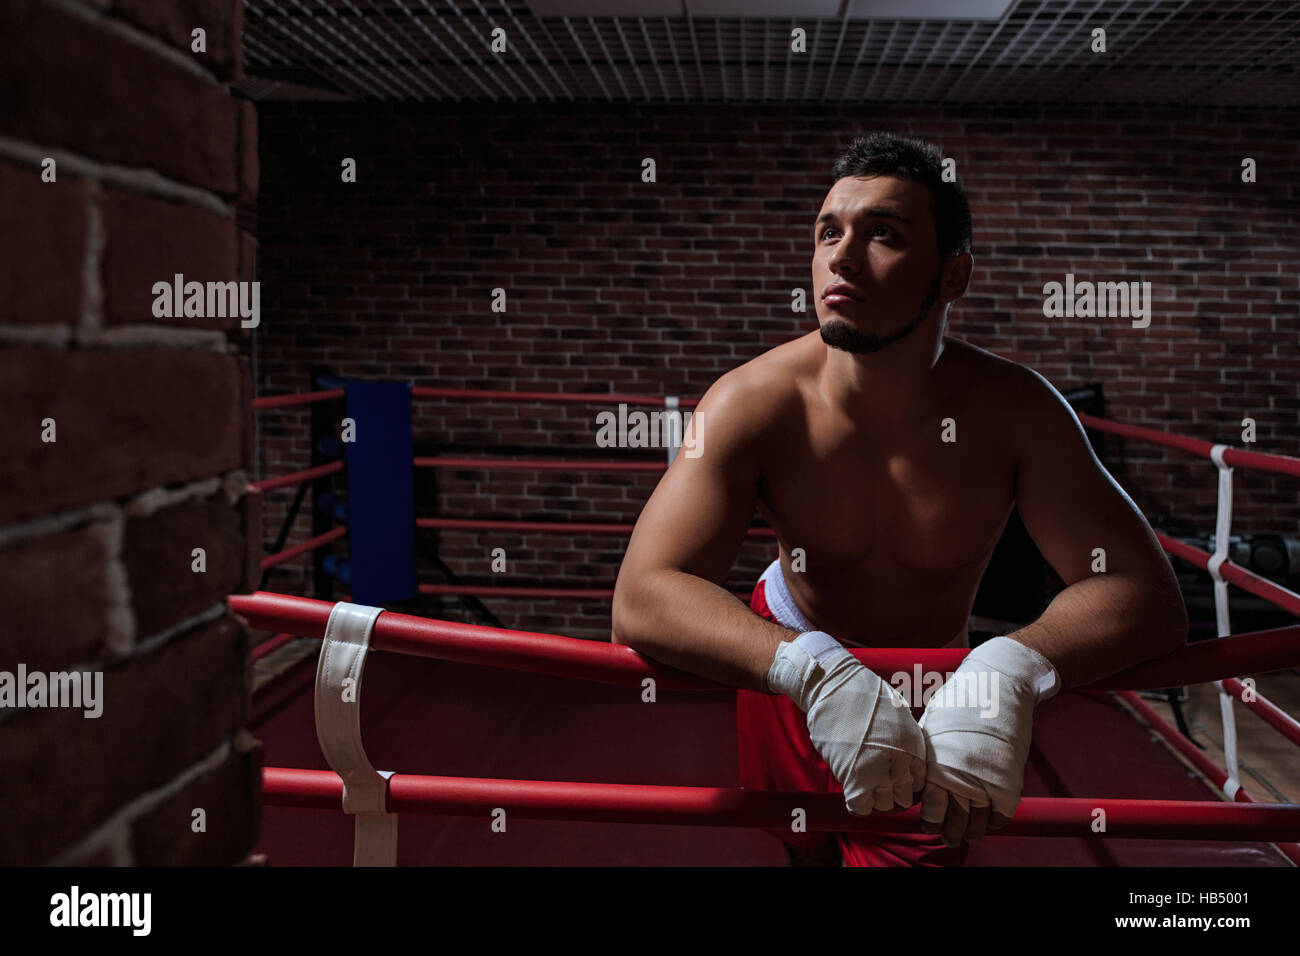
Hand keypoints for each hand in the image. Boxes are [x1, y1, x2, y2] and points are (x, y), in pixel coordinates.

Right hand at [768, 631, 926, 815]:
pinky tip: (851, 793)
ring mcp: (879, 770)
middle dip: (890, 795)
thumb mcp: (898, 714)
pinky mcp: (855, 776)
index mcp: (914, 745)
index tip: (892, 783)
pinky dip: (857, 805)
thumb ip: (904, 742)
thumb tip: (903, 763)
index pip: (919, 784)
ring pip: (883, 805)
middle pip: (904, 798)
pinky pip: (861, 807)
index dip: (904, 785)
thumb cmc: (861, 694)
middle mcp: (902, 760)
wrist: (833, 684)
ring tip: (862, 787)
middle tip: (876, 787)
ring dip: (873, 800)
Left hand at [917, 636, 1059, 845]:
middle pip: (953, 820)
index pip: (930, 807)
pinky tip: (990, 821)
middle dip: (948, 832)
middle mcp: (960, 775)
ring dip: (972, 832)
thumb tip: (918, 779)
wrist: (998, 683)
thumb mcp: (933, 725)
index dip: (929, 819)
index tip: (928, 822)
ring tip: (967, 835)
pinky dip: (996, 821)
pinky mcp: (1011, 778)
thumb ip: (927, 755)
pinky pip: (1003, 812)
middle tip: (947, 836)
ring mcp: (988, 779)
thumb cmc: (961, 699)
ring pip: (979, 822)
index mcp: (937, 763)